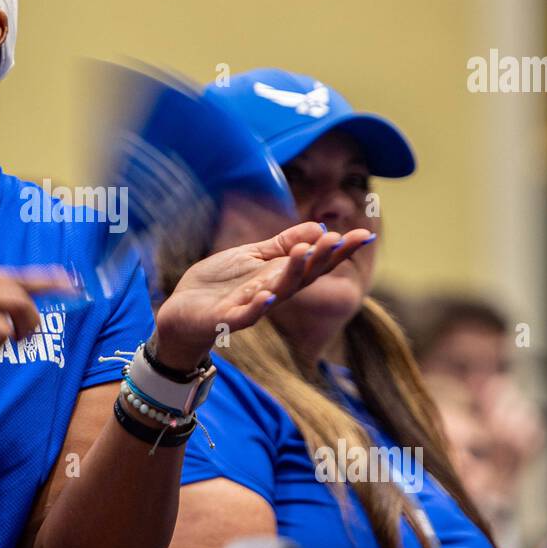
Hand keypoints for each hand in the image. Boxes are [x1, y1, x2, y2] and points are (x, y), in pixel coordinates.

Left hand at [153, 222, 373, 370]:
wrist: (181, 313)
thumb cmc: (218, 285)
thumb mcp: (253, 257)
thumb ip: (283, 245)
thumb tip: (319, 227)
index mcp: (279, 277)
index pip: (315, 263)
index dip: (339, 251)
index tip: (364, 235)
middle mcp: (271, 294)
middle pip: (303, 277)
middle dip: (321, 259)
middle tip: (338, 240)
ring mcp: (250, 307)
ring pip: (278, 293)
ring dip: (293, 274)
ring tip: (306, 253)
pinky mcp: (226, 320)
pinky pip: (245, 315)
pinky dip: (257, 307)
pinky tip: (267, 295)